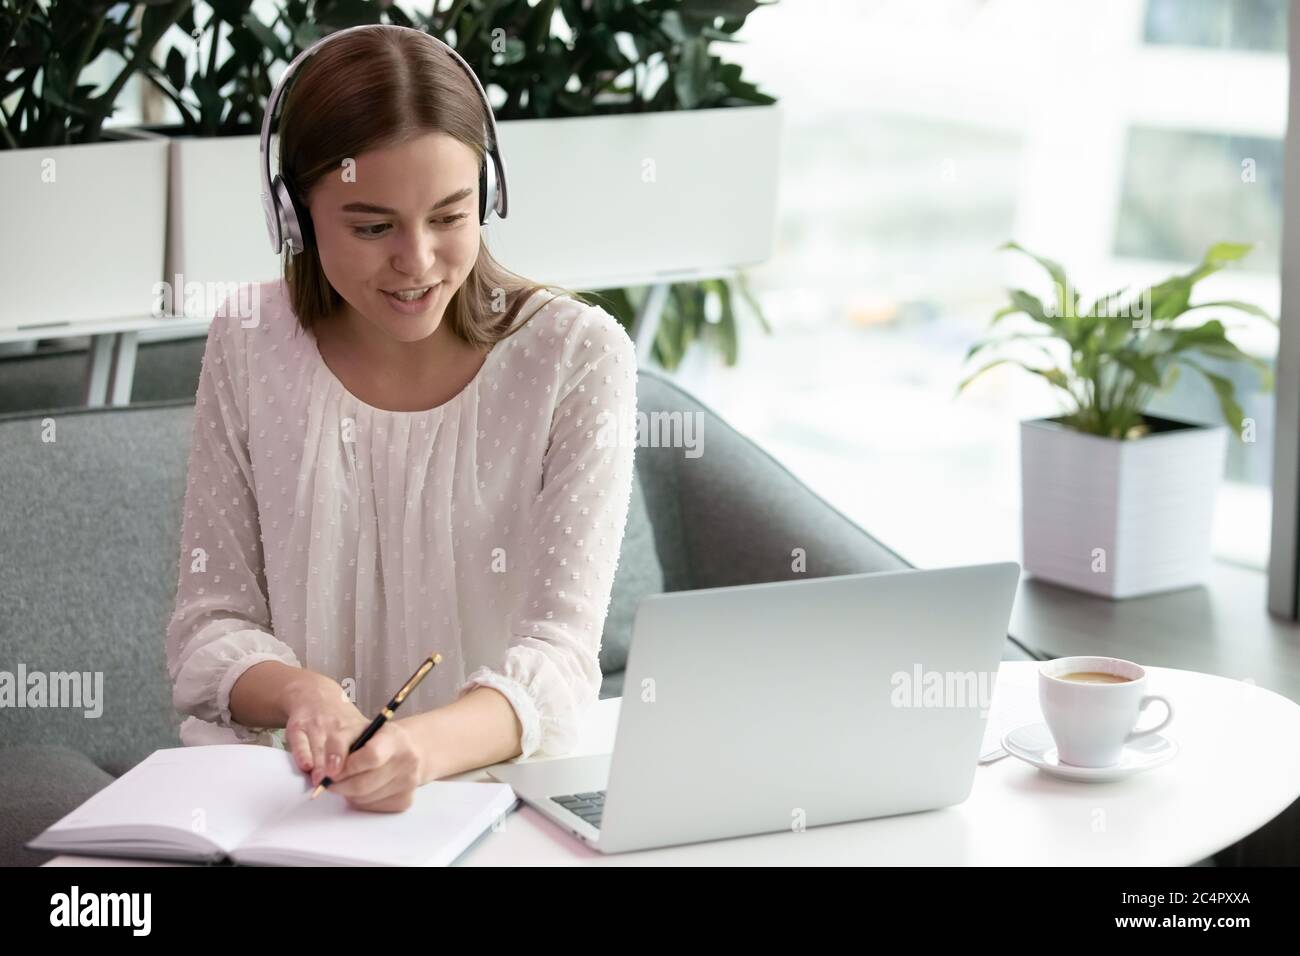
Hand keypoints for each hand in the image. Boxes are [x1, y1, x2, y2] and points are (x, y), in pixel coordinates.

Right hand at [282, 671, 369, 792]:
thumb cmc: (341, 723)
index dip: (359, 763)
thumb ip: (361, 755)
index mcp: (359, 728)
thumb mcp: (358, 731)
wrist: (315, 695)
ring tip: (320, 780)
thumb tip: (359, 786)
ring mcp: (317, 725)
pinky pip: (300, 742)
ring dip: (320, 765)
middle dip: (337, 764)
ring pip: (319, 747)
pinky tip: (306, 766)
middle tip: (335, 779)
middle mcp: (338, 725)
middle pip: (339, 746)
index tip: (356, 778)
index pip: (363, 746)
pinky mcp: (298, 727)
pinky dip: (302, 755)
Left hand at [324, 718, 425, 812]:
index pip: (371, 757)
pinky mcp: (405, 801)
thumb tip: (325, 774)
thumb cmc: (376, 740)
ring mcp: (408, 783)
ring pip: (364, 799)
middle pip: (362, 784)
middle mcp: (407, 761)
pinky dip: (361, 801)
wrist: (409, 749)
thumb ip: (337, 744)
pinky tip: (365, 788)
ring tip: (351, 780)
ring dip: (349, 793)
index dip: (346, 768)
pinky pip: (371, 808)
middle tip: (331, 780)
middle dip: (340, 785)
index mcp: (395, 738)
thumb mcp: (356, 731)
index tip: (331, 771)